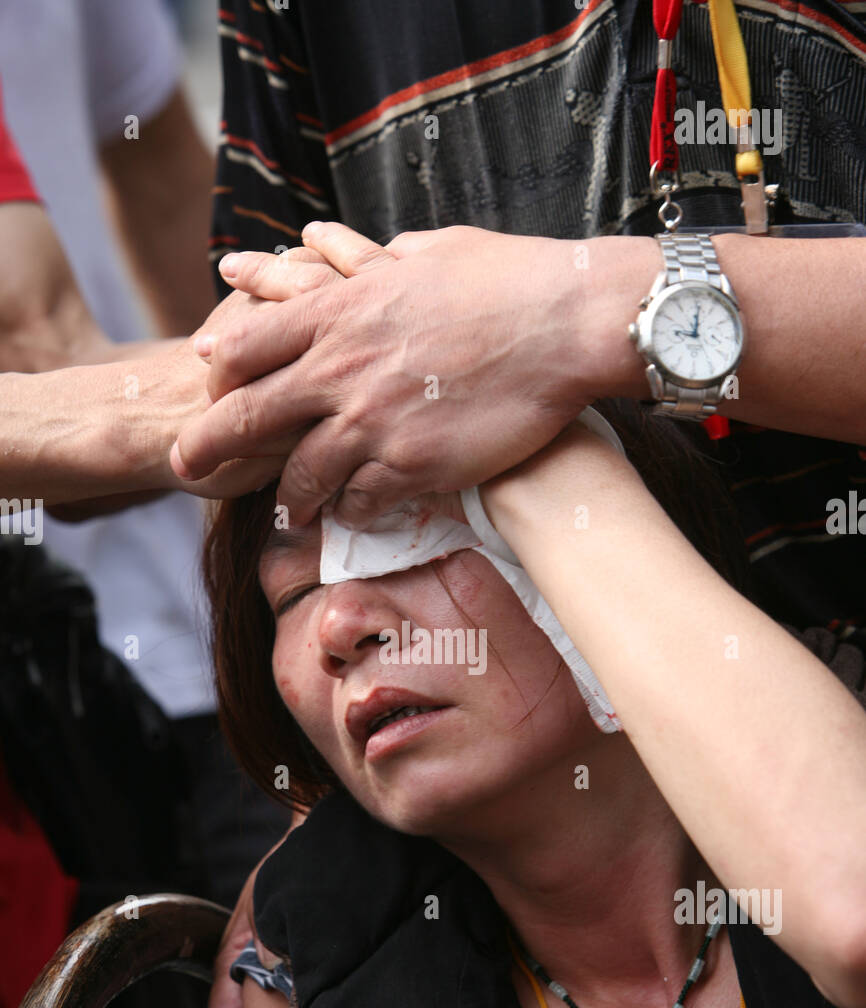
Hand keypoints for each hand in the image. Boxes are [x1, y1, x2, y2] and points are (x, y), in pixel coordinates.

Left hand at [170, 222, 608, 526]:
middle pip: (248, 418)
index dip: (221, 369)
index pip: (247, 345)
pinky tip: (353, 514)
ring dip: (289, 496)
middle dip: (207, 447)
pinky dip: (352, 510)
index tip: (208, 384)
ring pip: (303, 475)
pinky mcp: (412, 466)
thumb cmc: (503, 279)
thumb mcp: (421, 251)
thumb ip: (366, 262)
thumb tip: (335, 248)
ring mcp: (372, 423)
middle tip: (184, 468)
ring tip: (285, 509)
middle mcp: (340, 370)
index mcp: (337, 310)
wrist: (562, 324)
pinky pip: (361, 502)